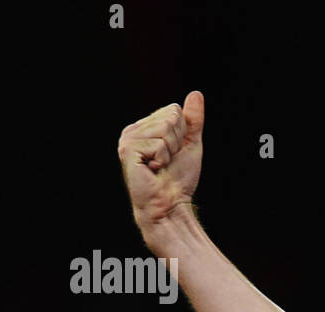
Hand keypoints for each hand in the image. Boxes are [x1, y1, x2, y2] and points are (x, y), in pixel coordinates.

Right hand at [117, 91, 205, 234]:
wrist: (170, 204)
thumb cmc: (178, 179)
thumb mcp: (190, 144)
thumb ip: (192, 120)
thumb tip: (196, 94)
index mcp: (144, 128)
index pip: (173, 110)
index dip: (182, 133)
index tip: (174, 153)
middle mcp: (133, 131)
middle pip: (170, 116)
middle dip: (177, 141)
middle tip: (168, 161)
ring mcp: (127, 140)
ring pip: (165, 128)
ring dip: (170, 151)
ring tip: (160, 166)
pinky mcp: (128, 151)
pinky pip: (158, 143)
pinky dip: (163, 158)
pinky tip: (154, 170)